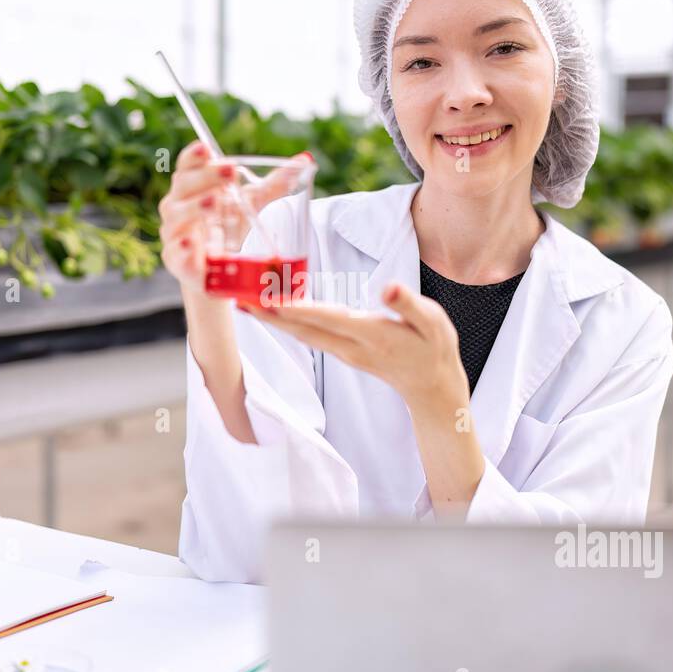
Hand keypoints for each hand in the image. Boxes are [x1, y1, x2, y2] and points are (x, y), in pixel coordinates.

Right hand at [158, 141, 311, 298]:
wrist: (219, 274)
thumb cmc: (229, 231)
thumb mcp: (251, 204)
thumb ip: (274, 184)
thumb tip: (304, 160)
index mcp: (193, 188)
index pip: (187, 166)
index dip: (194, 156)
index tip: (206, 147)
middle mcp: (178, 207)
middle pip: (183, 185)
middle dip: (204, 177)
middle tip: (228, 172)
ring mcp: (175, 234)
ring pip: (176, 216)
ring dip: (194, 207)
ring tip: (213, 200)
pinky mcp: (178, 262)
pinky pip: (176, 253)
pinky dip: (183, 248)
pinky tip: (192, 244)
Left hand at [251, 281, 468, 413]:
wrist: (431, 384)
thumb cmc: (433, 347)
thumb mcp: (432, 321)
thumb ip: (408, 304)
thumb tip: (388, 287)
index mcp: (372, 335)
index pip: (328, 318)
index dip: (298, 309)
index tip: (269, 300)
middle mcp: (351, 347)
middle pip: (304, 329)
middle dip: (270, 315)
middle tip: (238, 298)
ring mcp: (344, 353)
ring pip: (302, 334)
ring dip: (273, 320)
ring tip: (245, 302)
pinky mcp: (342, 353)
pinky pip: (309, 336)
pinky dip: (287, 323)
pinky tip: (272, 312)